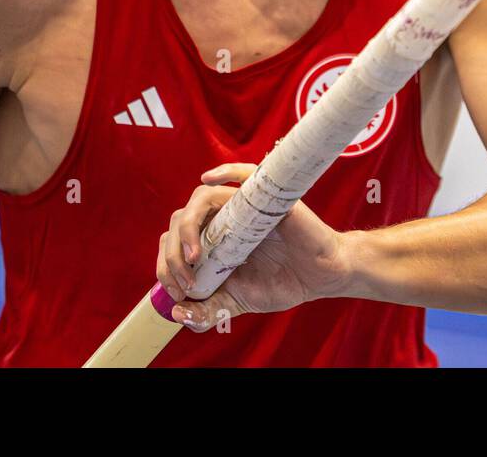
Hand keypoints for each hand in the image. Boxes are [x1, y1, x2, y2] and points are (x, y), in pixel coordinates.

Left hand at [155, 162, 351, 332]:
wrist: (320, 277)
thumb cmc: (282, 284)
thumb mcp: (236, 303)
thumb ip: (208, 311)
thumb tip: (177, 314)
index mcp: (211, 240)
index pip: (173, 241)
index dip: (166, 265)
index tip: (178, 292)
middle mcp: (222, 219)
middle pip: (181, 219)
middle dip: (174, 254)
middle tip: (187, 282)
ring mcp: (242, 205)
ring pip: (201, 199)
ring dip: (188, 227)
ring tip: (195, 256)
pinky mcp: (265, 197)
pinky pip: (242, 173)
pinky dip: (224, 171)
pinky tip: (208, 179)